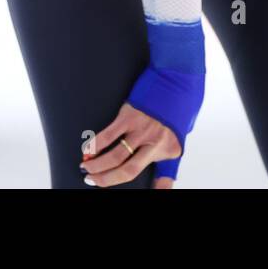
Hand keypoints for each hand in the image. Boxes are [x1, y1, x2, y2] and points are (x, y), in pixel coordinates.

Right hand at [82, 62, 203, 186]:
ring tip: (85, 168)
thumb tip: (158, 169)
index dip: (157, 191)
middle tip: (92, 181)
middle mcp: (157, 143)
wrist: (180, 73)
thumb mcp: (181, 132)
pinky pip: (108, 135)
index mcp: (172, 150)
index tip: (149, 195)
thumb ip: (167, 150)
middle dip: (106, 180)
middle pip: (127, 171)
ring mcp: (143, 129)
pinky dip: (94, 145)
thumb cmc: (182, 100)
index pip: (164, 179)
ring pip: (115, 156)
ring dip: (96, 166)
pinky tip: (87, 151)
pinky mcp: (130, 114)